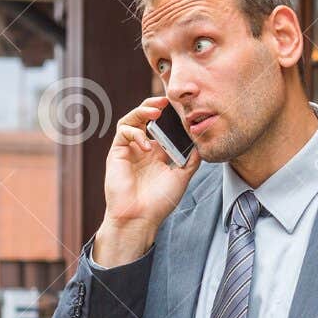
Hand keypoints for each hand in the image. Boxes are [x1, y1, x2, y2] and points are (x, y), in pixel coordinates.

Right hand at [95, 96, 201, 266]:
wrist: (140, 217)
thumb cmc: (159, 201)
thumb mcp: (181, 178)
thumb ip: (191, 161)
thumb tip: (201, 145)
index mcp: (157, 153)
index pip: (162, 127)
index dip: (169, 116)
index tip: (181, 108)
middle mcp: (142, 148)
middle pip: (144, 118)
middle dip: (153, 106)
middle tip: (166, 100)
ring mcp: (128, 150)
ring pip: (130, 121)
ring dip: (142, 112)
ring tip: (155, 111)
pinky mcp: (116, 153)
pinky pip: (123, 133)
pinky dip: (135, 133)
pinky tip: (146, 145)